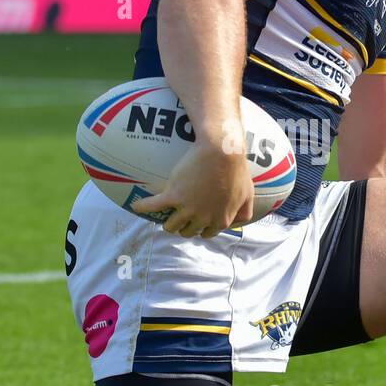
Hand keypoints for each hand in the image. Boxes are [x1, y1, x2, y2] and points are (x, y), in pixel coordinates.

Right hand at [131, 139, 253, 237]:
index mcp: (220, 220)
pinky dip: (143, 207)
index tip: (195, 222)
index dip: (200, 228)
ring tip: (163, 213)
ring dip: (167, 222)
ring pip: (171, 226)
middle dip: (183, 226)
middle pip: (188, 232)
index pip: (206, 233)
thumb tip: (236, 224)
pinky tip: (137, 206)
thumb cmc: (237, 169)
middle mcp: (203, 219)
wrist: (222, 151)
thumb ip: (244, 213)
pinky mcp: (173, 196)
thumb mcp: (248, 195)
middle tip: (179, 217)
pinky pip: (153, 206)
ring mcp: (187, 209)